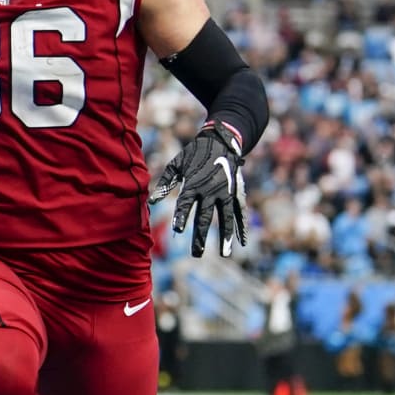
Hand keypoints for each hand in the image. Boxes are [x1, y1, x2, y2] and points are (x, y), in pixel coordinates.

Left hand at [149, 123, 247, 257]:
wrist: (221, 141)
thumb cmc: (194, 154)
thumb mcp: (176, 164)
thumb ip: (165, 183)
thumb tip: (152, 201)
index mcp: (193, 183)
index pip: (186, 204)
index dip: (181, 217)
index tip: (178, 231)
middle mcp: (211, 189)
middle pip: (205, 217)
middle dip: (200, 236)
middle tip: (196, 254)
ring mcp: (226, 192)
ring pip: (226, 218)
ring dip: (225, 237)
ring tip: (224, 254)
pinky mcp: (236, 192)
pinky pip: (239, 211)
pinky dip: (241, 226)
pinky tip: (242, 241)